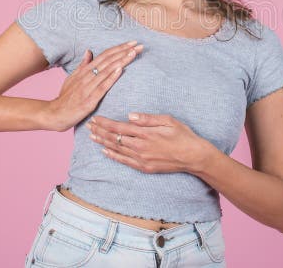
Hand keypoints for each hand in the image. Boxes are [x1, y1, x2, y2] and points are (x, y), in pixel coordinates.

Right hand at [48, 41, 143, 131]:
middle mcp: (87, 76)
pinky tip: (120, 70)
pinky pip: (102, 88)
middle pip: (108, 61)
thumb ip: (83, 65)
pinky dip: (111, 78)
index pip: (105, 56)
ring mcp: (88, 88)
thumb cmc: (66, 97)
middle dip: (124, 52)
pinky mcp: (89, 100)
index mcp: (85, 71)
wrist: (55, 114)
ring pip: (107, 71)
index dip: (119, 48)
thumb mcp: (73, 78)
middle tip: (139, 45)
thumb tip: (89, 51)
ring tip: (133, 53)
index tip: (132, 43)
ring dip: (121, 61)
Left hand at [87, 113, 212, 174]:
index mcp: (146, 133)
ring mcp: (142, 159)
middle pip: (115, 138)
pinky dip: (113, 156)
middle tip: (88, 126)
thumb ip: (148, 118)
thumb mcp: (168, 120)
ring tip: (92, 137)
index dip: (105, 123)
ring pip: (117, 150)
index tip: (95, 119)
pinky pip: (125, 162)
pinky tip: (105, 152)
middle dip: (100, 131)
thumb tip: (130, 115)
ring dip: (103, 143)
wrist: (193, 156)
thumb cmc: (183, 135)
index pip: (119, 127)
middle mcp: (141, 147)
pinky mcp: (145, 167)